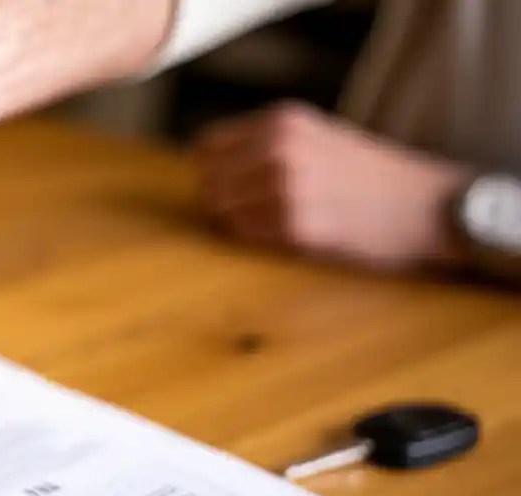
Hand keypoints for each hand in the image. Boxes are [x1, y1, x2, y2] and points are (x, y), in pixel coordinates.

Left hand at [196, 101, 472, 272]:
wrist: (426, 206)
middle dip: (221, 203)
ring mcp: (287, 186)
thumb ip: (264, 145)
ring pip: (223, 212)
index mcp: (282, 121)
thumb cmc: (368, 177)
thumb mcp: (316, 137)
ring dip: (239, 224)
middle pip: (209, 183)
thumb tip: (204, 169)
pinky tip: (291, 235)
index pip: (207, 149)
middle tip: (251, 215)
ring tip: (274, 224)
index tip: (232, 189)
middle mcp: (279, 148)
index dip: (214, 174)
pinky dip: (260, 240)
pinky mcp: (296, 225)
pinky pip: (247, 235)